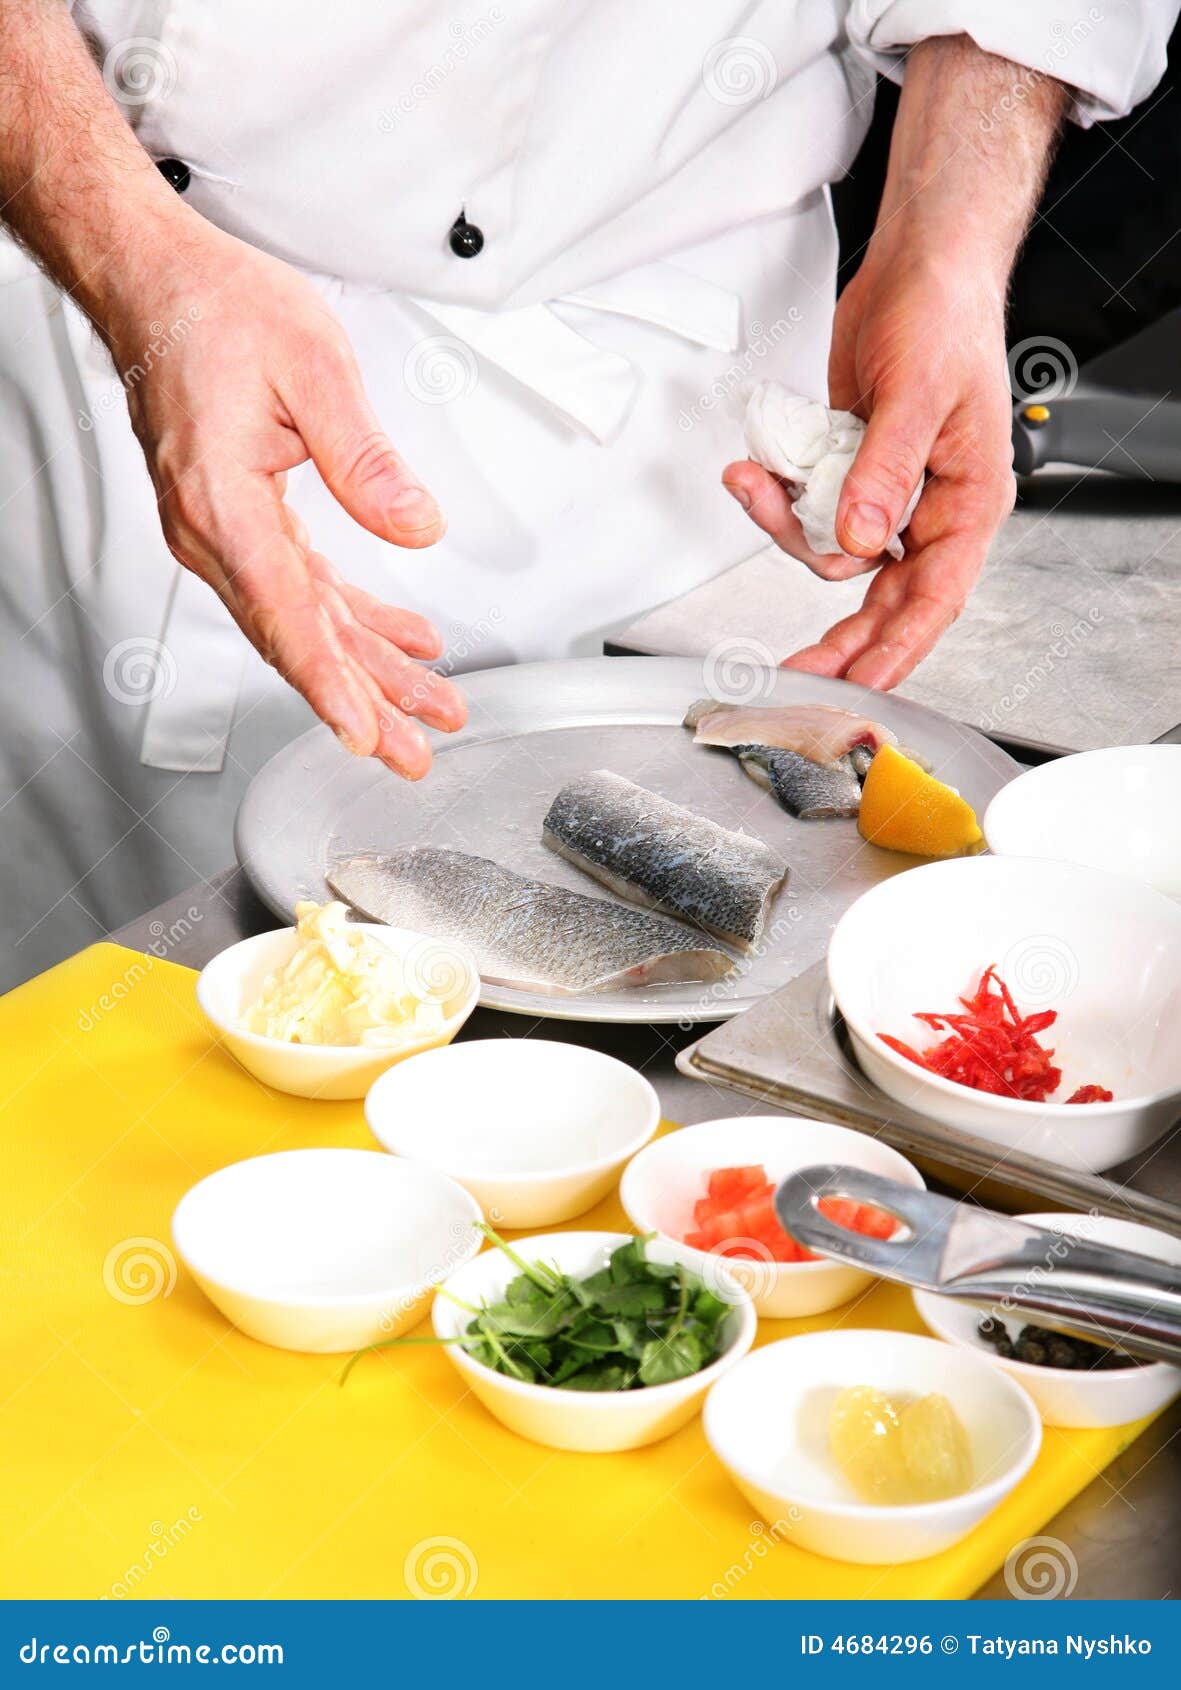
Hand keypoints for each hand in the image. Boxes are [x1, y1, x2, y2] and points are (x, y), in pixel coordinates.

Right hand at [108, 227, 464, 775]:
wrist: (157, 283)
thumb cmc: (216, 310)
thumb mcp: (313, 367)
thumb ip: (366, 459)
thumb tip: (417, 527)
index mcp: (221, 502)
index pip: (285, 616)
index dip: (331, 684)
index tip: (365, 733)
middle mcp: (212, 532)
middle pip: (297, 640)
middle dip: (365, 702)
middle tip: (416, 751)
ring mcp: (223, 534)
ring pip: (305, 624)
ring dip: (368, 671)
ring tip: (427, 709)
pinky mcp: (241, 523)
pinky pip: (301, 591)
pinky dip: (352, 622)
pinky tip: (398, 643)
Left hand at [723, 247, 1015, 686]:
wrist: (918, 267)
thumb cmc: (945, 318)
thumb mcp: (919, 394)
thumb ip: (885, 472)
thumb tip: (860, 539)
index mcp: (969, 502)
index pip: (935, 597)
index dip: (897, 650)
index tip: (859, 687)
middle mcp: (929, 511)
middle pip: (883, 600)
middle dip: (838, 638)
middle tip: (795, 674)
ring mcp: (885, 496)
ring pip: (831, 552)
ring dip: (784, 529)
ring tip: (752, 485)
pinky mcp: (847, 475)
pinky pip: (809, 511)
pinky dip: (778, 499)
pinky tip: (756, 471)